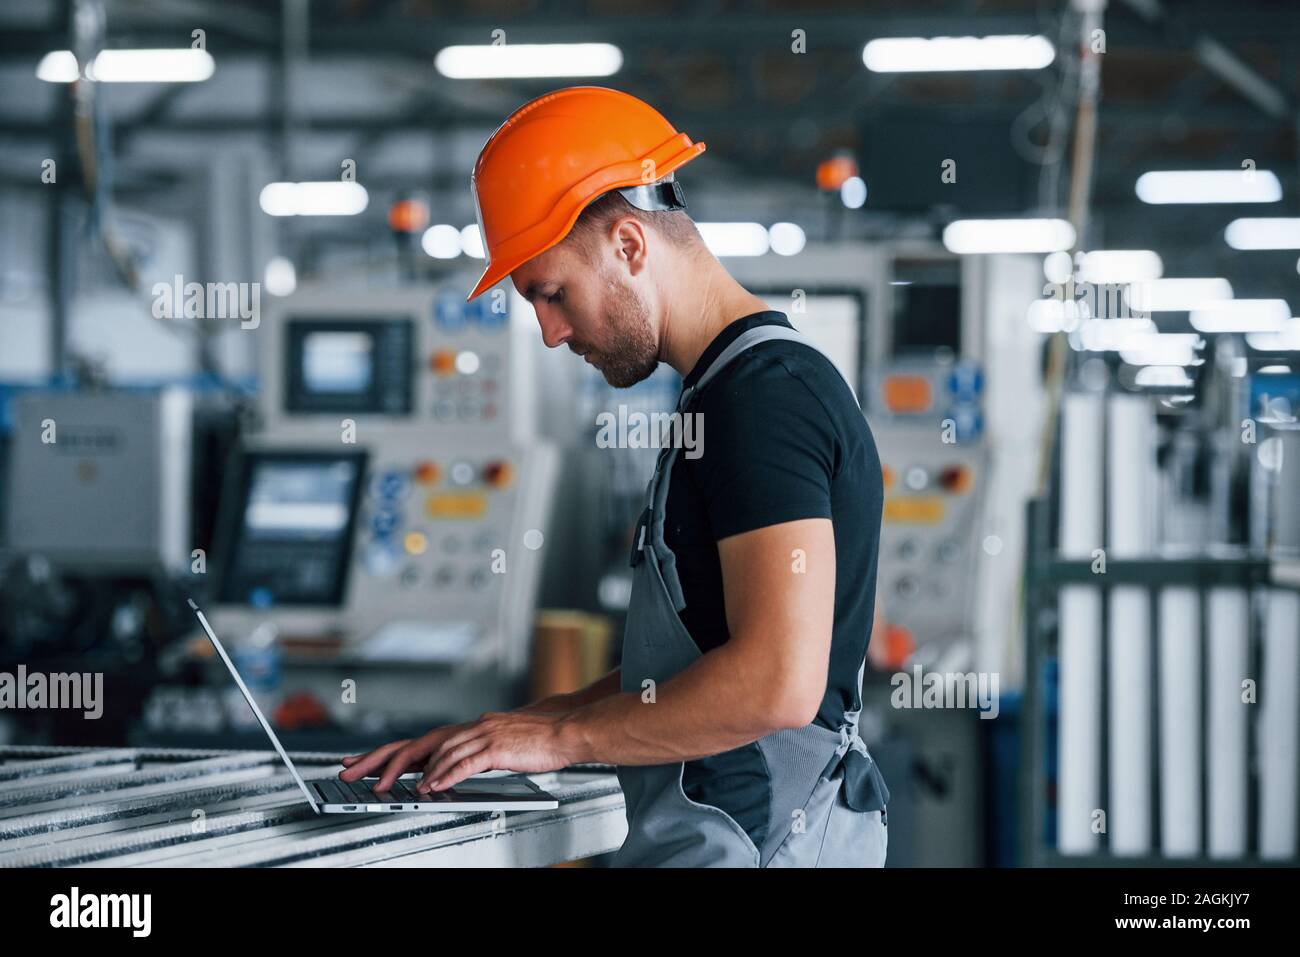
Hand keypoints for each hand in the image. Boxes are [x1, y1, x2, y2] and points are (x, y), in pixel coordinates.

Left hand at [339, 711, 576, 793]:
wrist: (566, 729)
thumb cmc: (538, 740)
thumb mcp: (498, 745)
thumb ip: (472, 755)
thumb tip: (448, 774)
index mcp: (467, 729)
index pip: (418, 741)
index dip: (386, 753)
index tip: (358, 762)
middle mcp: (470, 728)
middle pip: (417, 743)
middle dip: (382, 760)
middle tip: (353, 773)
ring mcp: (482, 735)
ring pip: (437, 753)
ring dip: (412, 773)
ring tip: (392, 789)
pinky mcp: (497, 747)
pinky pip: (465, 762)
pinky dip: (446, 775)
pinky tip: (433, 787)